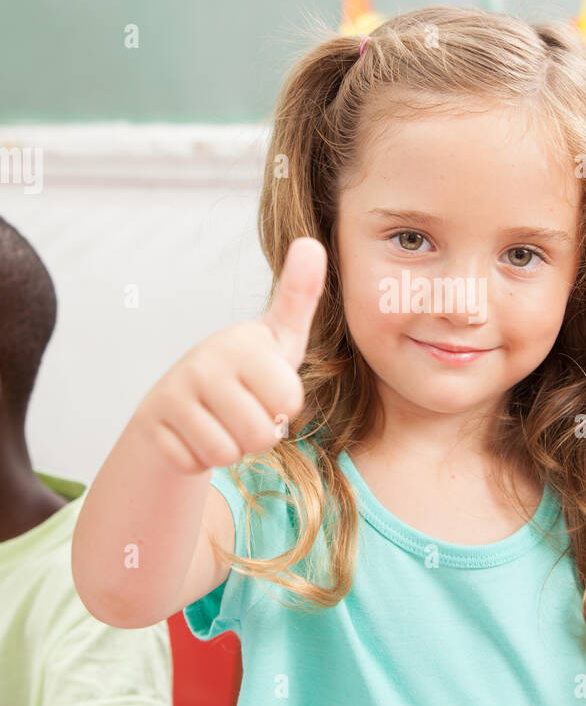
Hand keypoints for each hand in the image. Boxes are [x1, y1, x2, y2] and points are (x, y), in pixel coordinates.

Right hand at [138, 237, 327, 474]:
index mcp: (243, 342)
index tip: (267, 389)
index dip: (284, 407)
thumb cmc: (245, 370)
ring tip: (221, 421)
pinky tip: (195, 433)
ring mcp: (175, 393)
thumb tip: (312, 242)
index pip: (289, 403)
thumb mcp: (278, 337)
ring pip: (227, 453)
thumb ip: (300, 295)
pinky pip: (195, 463)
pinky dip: (200, 458)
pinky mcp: (153, 424)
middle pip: (260, 434)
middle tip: (243, 410)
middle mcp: (205, 362)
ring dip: (231, 448)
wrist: (179, 398)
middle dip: (259, 434)